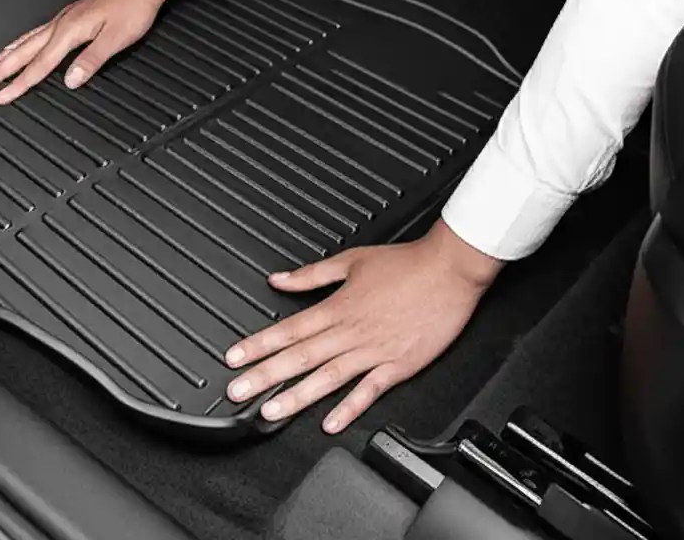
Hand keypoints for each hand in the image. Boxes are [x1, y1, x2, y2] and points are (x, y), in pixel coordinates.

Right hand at [0, 0, 187, 104]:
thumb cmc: (132, 10)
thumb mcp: (116, 40)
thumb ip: (91, 61)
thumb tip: (70, 80)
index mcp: (68, 32)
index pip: (38, 66)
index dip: (17, 84)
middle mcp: (60, 24)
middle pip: (21, 53)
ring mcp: (62, 20)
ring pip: (24, 42)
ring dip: (3, 57)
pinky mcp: (68, 17)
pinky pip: (34, 34)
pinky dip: (19, 43)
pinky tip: (15, 47)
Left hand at [224, 220, 503, 432]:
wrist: (450, 269)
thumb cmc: (406, 264)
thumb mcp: (351, 260)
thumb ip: (311, 274)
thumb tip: (278, 279)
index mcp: (338, 307)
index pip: (289, 329)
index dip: (258, 345)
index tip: (233, 358)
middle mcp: (351, 331)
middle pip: (300, 356)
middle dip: (265, 375)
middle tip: (238, 391)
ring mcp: (374, 350)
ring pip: (328, 377)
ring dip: (297, 395)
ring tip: (272, 411)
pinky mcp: (399, 365)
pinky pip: (370, 390)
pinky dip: (350, 408)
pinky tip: (331, 423)